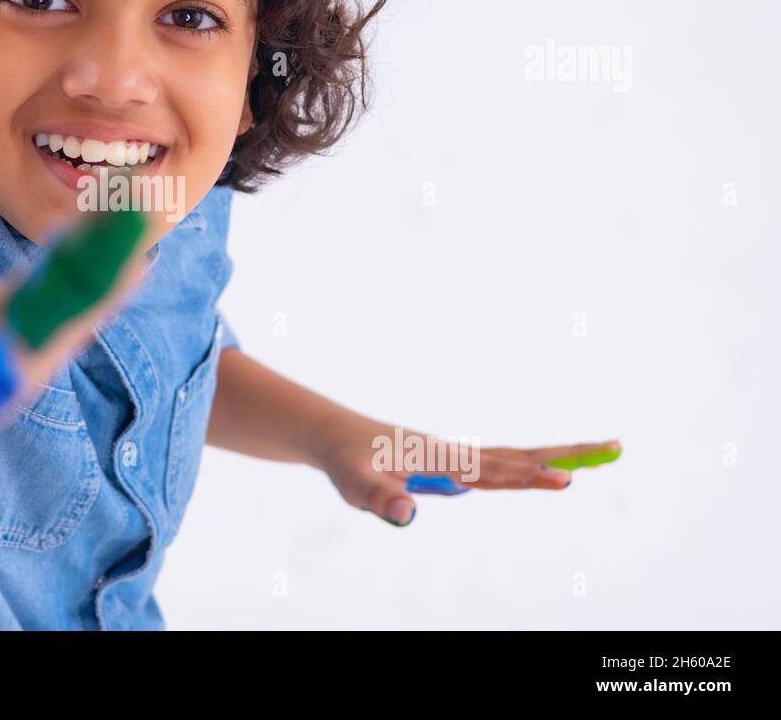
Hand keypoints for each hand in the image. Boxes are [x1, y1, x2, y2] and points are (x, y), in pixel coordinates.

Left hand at [316, 412, 621, 526]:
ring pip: (514, 457)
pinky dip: (527, 466)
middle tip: (616, 446)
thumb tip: (410, 514)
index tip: (567, 479)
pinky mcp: (452, 464)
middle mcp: (457, 454)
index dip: (528, 475)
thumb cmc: (345, 461)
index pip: (494, 469)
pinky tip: (542, 471)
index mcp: (442, 458)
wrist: (333, 435)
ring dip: (556, 457)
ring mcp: (457, 457)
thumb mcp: (356, 484)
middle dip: (568, 454)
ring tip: (601, 454)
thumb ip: (381, 499)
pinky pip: (498, 466)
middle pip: (520, 454)